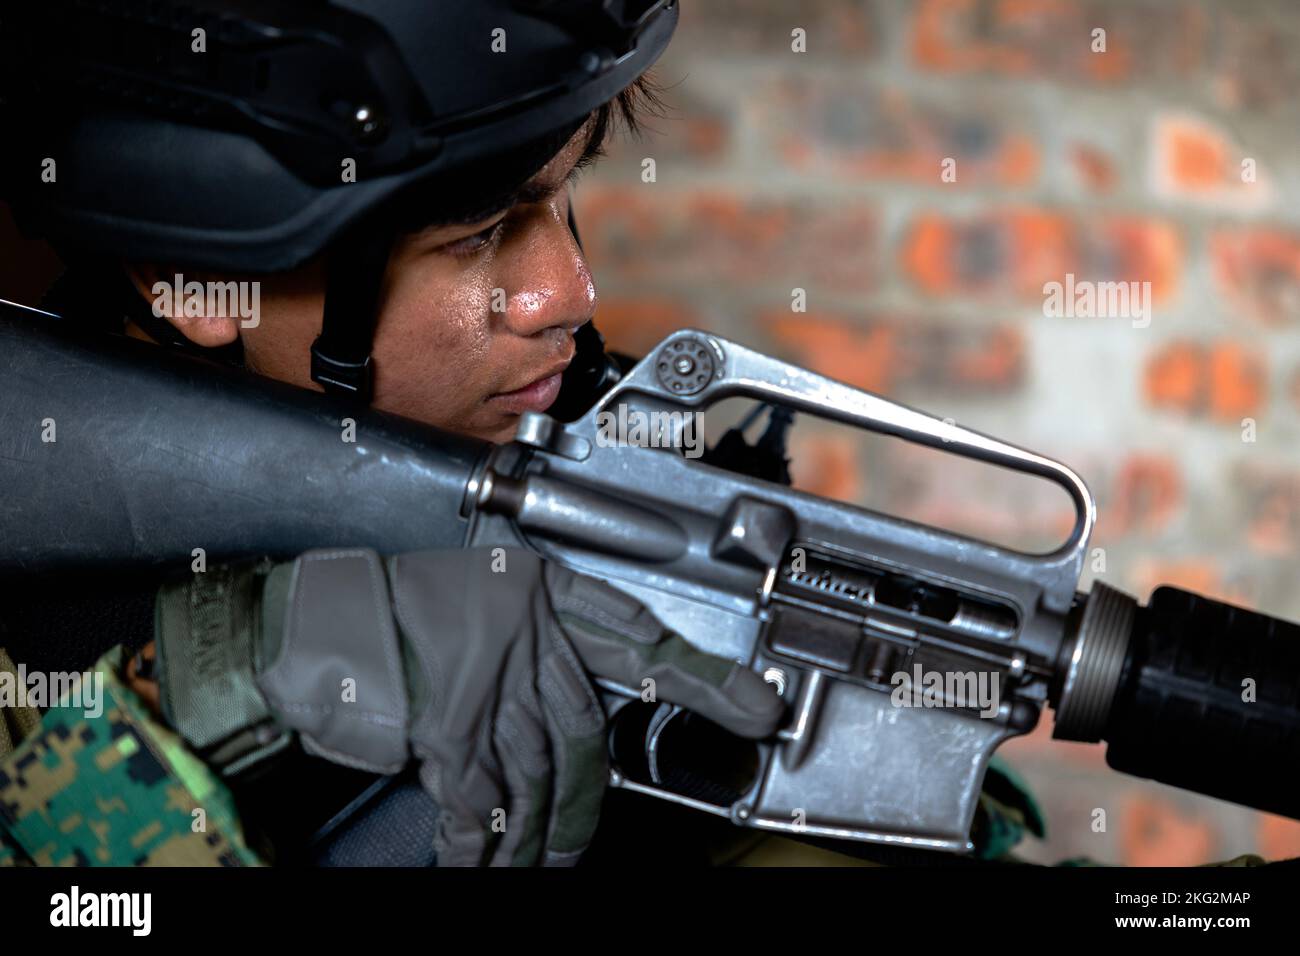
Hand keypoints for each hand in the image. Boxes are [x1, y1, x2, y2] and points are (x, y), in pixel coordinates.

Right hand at [165, 548, 784, 865]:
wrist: (320, 617)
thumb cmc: (400, 607)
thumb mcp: (486, 600)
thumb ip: (539, 648)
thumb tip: (579, 710)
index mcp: (545, 596)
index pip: (639, 637)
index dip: (700, 675)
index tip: (755, 705)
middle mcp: (528, 639)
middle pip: (588, 731)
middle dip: (591, 802)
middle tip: (587, 844)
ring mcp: (492, 686)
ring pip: (545, 776)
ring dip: (543, 835)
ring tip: (541, 868)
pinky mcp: (452, 730)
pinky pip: (485, 802)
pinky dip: (484, 843)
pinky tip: (480, 862)